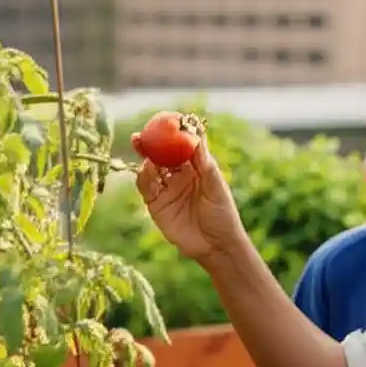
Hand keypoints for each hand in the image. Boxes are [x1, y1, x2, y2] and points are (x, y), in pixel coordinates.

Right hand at [131, 133, 243, 263]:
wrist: (215, 246)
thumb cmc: (222, 214)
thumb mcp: (216, 187)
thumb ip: (205, 164)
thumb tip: (197, 138)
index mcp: (196, 167)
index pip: (183, 145)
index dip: (175, 132)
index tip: (168, 120)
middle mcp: (179, 175)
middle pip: (161, 154)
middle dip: (151, 143)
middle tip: (143, 134)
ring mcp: (166, 189)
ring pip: (150, 168)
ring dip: (145, 159)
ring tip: (144, 152)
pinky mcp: (156, 204)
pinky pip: (145, 187)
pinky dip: (143, 178)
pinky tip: (146, 172)